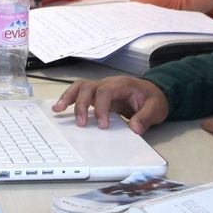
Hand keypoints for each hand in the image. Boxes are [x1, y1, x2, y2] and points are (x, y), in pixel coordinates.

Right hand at [51, 75, 168, 133]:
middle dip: (82, 104)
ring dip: (68, 97)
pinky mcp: (96, 94)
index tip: (102, 125)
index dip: (101, 107)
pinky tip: (59, 107)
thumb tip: (134, 129)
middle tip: (82, 123)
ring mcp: (101, 87)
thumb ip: (145, 118)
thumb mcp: (155, 108)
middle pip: (89, 87)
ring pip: (80, 86)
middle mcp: (108, 83)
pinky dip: (68, 98)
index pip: (105, 91)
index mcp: (122, 85)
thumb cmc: (153, 99)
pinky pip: (79, 92)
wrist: (154, 92)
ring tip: (58, 109)